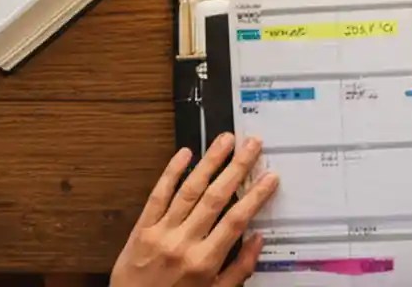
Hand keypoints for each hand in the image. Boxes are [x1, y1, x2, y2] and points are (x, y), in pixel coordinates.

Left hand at [112, 133, 278, 286]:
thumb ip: (239, 269)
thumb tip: (257, 241)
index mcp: (204, 262)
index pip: (236, 220)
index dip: (256, 196)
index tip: (270, 177)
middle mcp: (183, 243)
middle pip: (215, 197)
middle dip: (237, 167)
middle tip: (251, 145)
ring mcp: (161, 233)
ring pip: (189, 190)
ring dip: (209, 162)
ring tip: (224, 141)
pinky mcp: (142, 229)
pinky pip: (158, 195)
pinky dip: (171, 173)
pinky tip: (184, 154)